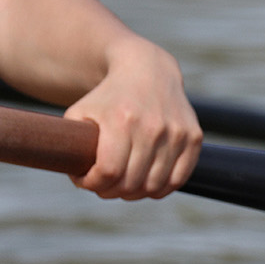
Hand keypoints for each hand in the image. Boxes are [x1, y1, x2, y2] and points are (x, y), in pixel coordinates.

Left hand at [62, 41, 201, 199]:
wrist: (146, 70)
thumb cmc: (107, 98)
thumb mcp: (79, 113)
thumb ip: (70, 146)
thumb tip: (77, 177)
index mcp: (121, 120)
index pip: (108, 171)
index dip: (93, 184)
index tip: (86, 181)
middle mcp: (153, 127)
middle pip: (131, 182)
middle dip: (111, 191)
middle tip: (104, 186)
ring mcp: (177, 132)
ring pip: (155, 185)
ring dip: (136, 193)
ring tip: (124, 186)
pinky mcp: (194, 137)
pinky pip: (178, 179)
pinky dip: (161, 189)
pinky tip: (147, 184)